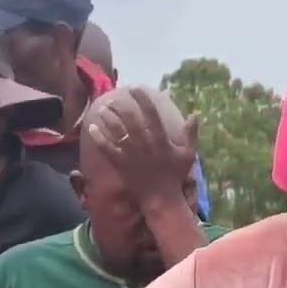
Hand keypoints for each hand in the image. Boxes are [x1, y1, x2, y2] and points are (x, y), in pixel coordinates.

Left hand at [86, 86, 198, 205]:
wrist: (161, 199)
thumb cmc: (175, 176)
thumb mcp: (189, 155)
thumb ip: (191, 134)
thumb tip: (195, 114)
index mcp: (161, 141)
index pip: (151, 114)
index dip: (142, 99)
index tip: (136, 89)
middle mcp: (145, 145)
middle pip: (130, 120)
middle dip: (122, 106)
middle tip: (116, 97)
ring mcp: (131, 155)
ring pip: (117, 131)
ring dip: (109, 118)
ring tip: (103, 108)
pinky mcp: (120, 164)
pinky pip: (107, 148)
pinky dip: (99, 137)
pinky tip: (92, 127)